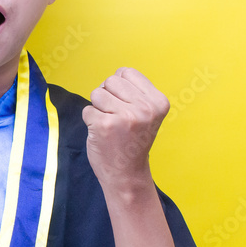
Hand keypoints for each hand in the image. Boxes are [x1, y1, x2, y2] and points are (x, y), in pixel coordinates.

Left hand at [81, 68, 169, 189]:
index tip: (126, 107)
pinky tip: (102, 134)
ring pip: (96, 93)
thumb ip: (134, 92)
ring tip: (109, 124)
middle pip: (110, 80)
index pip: (127, 72)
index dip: (119, 88)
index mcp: (158, 102)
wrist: (127, 174)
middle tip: (116, 118)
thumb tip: (116, 74)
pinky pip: (87, 110)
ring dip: (98, 108)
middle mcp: (145, 108)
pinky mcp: (105, 125)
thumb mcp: (146, 113)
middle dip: (107, 96)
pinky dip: (90, 121)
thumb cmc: (132, 140)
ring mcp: (125, 117)